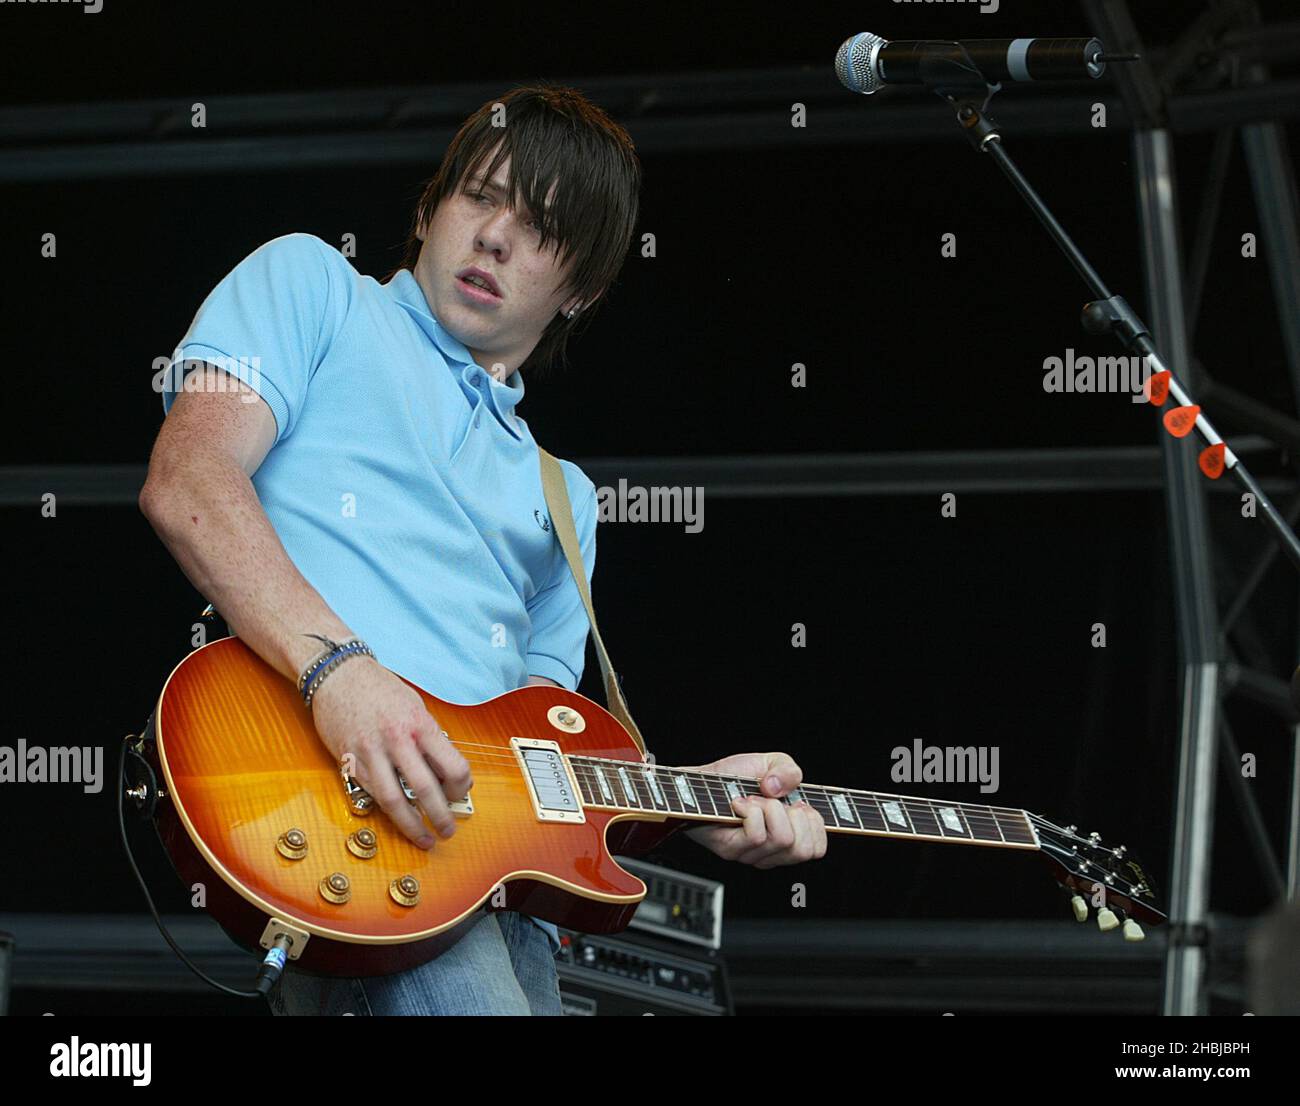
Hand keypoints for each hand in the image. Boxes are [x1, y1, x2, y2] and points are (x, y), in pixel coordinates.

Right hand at [308, 656, 471, 848]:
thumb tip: (446, 768)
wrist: (338, 674)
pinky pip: (372, 793)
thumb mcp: (415, 706)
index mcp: (419, 725)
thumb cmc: (379, 688)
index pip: (452, 766)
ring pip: (394, 800)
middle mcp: (397, 740)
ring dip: (411, 825)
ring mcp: (371, 753)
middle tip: (447, 832)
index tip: (459, 794)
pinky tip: (396, 818)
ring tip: (423, 838)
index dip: (460, 787)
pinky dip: (386, 809)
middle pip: (425, 790)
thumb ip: (430, 737)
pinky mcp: (350, 761)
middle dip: (441, 816)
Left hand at [681, 751, 826, 867]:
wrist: (698, 780)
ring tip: (752, 799)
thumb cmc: (733, 777)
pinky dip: (752, 811)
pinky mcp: (731, 850)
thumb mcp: (770, 763)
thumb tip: (781, 790)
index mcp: (787, 837)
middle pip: (803, 849)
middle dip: (793, 815)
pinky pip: (757, 835)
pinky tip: (739, 804)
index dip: (814, 824)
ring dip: (769, 808)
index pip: (817, 850)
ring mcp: (751, 854)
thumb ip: (790, 771)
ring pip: (782, 839)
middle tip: (772, 801)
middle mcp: (770, 852)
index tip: (797, 804)